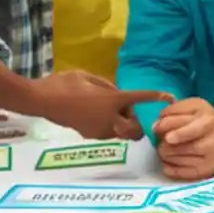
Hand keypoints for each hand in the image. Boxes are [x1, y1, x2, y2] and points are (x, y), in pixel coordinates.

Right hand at [29, 71, 171, 139]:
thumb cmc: (64, 83)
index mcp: (111, 100)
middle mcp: (109, 119)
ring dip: (122, 123)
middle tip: (127, 109)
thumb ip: (108, 85)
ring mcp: (100, 131)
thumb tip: (118, 94)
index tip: (171, 97)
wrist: (41, 101)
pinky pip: (109, 132)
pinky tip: (94, 113)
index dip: (156, 97)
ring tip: (107, 109)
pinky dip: (110, 125)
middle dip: (137, 122)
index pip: (138, 98)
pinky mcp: (90, 135)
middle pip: (135, 130)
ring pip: (122, 132)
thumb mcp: (89, 77)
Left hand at [153, 98, 213, 179]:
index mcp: (208, 120)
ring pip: (178, 158)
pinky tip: (166, 164)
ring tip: (163, 151)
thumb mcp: (198, 106)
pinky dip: (171, 169)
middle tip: (160, 141)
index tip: (157, 128)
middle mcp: (211, 140)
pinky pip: (183, 173)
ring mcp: (209, 158)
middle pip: (178, 143)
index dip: (165, 126)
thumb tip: (156, 124)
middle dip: (164, 142)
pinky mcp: (206, 171)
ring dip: (165, 155)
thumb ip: (176, 110)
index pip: (181, 124)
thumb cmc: (210, 121)